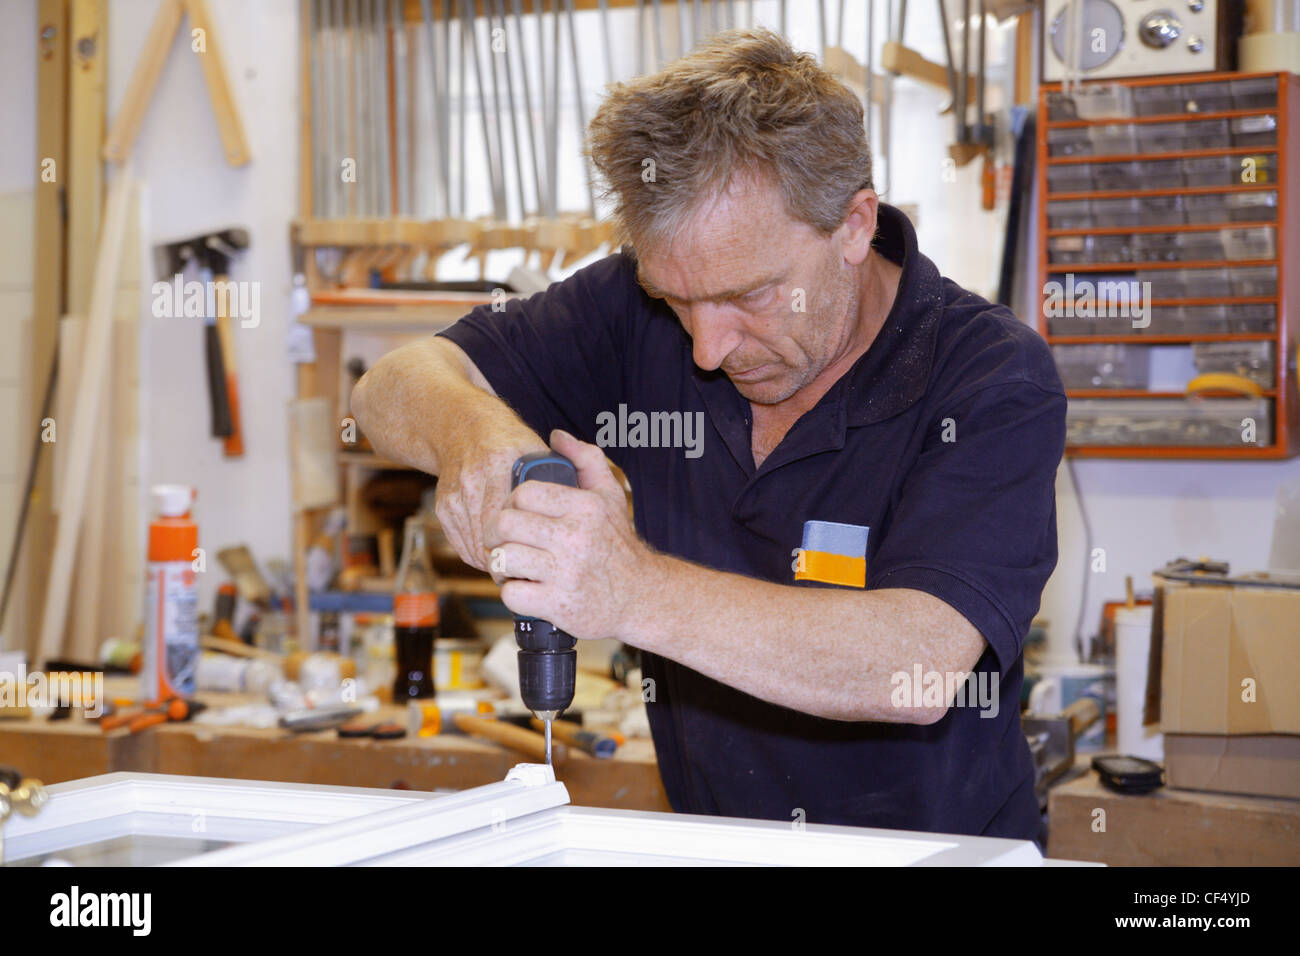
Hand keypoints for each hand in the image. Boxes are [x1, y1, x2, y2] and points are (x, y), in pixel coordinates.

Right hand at [433, 425, 547, 571]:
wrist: (466, 429)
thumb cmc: (511, 443)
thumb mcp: (538, 449)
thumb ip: (558, 474)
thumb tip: (577, 512)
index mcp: (499, 463)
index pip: (508, 515)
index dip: (524, 542)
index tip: (541, 557)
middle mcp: (473, 479)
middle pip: (490, 536)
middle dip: (511, 559)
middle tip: (531, 572)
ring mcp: (454, 494)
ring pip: (474, 546)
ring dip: (495, 561)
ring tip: (517, 566)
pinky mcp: (443, 507)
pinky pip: (461, 545)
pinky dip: (479, 555)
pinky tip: (497, 556)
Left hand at [485, 429, 655, 639]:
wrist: (641, 595)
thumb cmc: (618, 544)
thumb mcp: (610, 495)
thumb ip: (585, 459)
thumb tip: (556, 435)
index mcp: (585, 507)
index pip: (523, 494)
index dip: (510, 504)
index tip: (513, 514)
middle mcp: (576, 538)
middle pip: (506, 525)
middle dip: (494, 533)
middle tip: (501, 540)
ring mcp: (566, 574)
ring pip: (504, 559)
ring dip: (500, 564)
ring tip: (511, 565)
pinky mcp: (559, 605)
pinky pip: (512, 593)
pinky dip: (512, 592)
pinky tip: (525, 588)